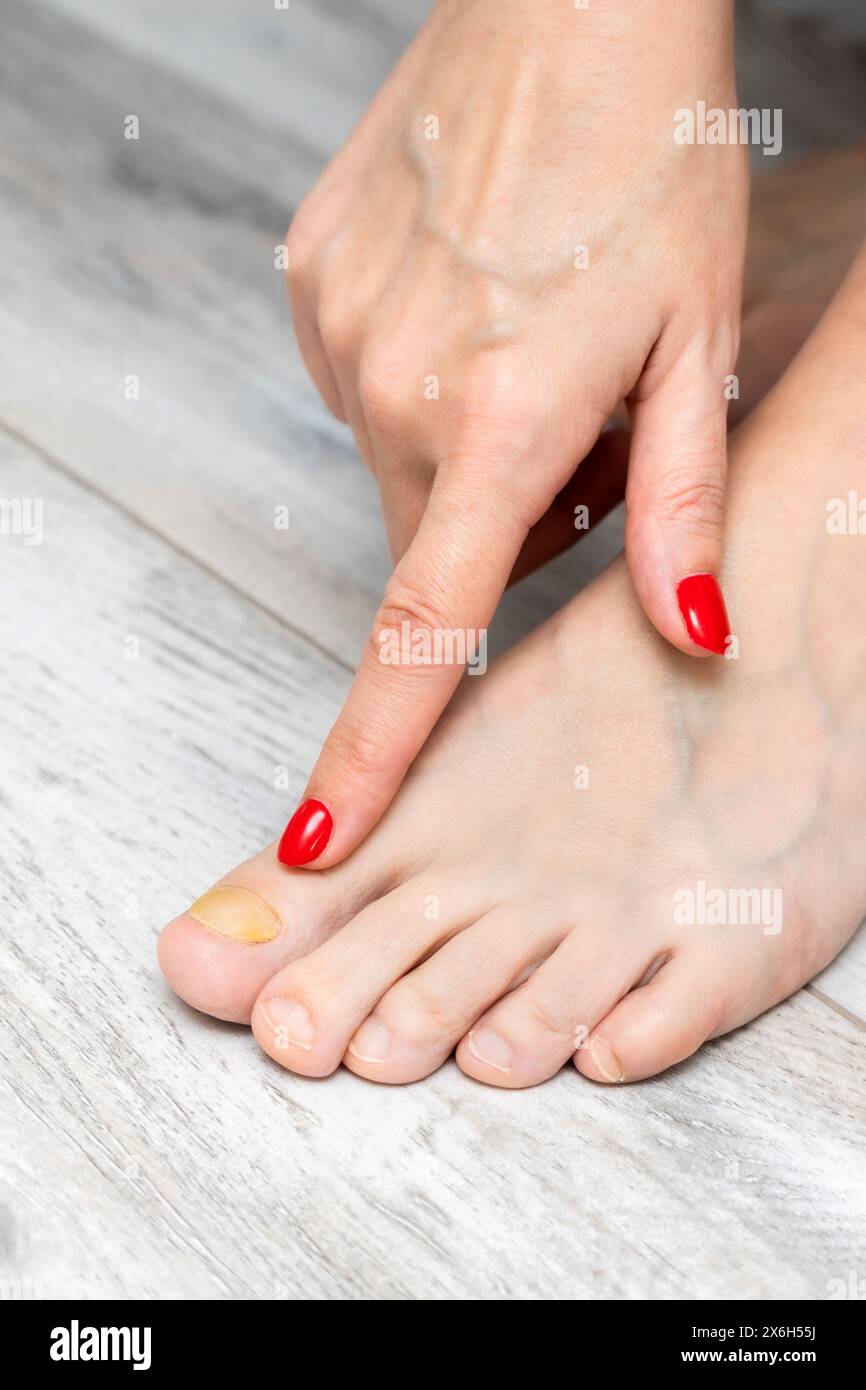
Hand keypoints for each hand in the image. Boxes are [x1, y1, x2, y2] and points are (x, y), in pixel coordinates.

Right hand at [280, 0, 747, 866]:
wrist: (569, 2)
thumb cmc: (653, 163)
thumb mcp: (699, 345)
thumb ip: (683, 507)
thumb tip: (696, 635)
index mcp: (503, 422)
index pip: (422, 631)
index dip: (370, 753)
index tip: (318, 840)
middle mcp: (397, 389)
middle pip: (432, 537)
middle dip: (500, 519)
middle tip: (577, 422)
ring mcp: (341, 331)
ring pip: (399, 457)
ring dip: (463, 437)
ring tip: (529, 335)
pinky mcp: (310, 281)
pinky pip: (363, 378)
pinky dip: (419, 369)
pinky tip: (472, 292)